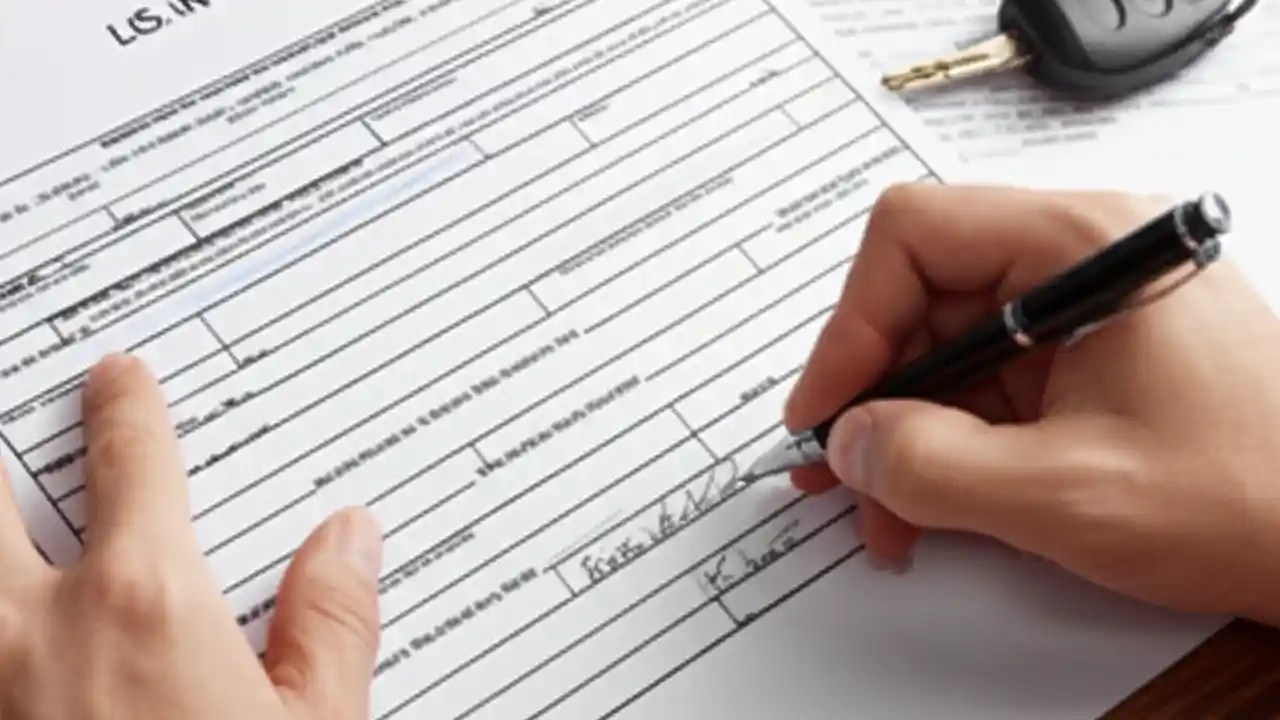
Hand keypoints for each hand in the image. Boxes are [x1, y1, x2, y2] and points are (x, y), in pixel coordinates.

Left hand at [0, 355, 382, 718]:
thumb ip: (330, 626)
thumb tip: (349, 541)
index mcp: (145, 603)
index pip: (130, 465)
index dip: (124, 410)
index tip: (118, 379)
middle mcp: (38, 630)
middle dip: (8, 453)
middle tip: (22, 429)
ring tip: (14, 519)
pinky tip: (15, 630)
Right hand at [786, 184, 1279, 625]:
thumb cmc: (1256, 498)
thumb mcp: (1069, 493)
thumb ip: (933, 466)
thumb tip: (850, 442)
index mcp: (1085, 245)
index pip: (915, 236)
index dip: (850, 325)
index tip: (826, 407)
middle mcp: (1082, 258)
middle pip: (923, 295)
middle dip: (872, 391)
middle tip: (836, 465)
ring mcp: (1085, 309)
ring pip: (948, 347)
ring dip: (904, 429)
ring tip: (882, 506)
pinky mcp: (1089, 357)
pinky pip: (989, 384)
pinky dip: (949, 441)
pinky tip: (928, 501)